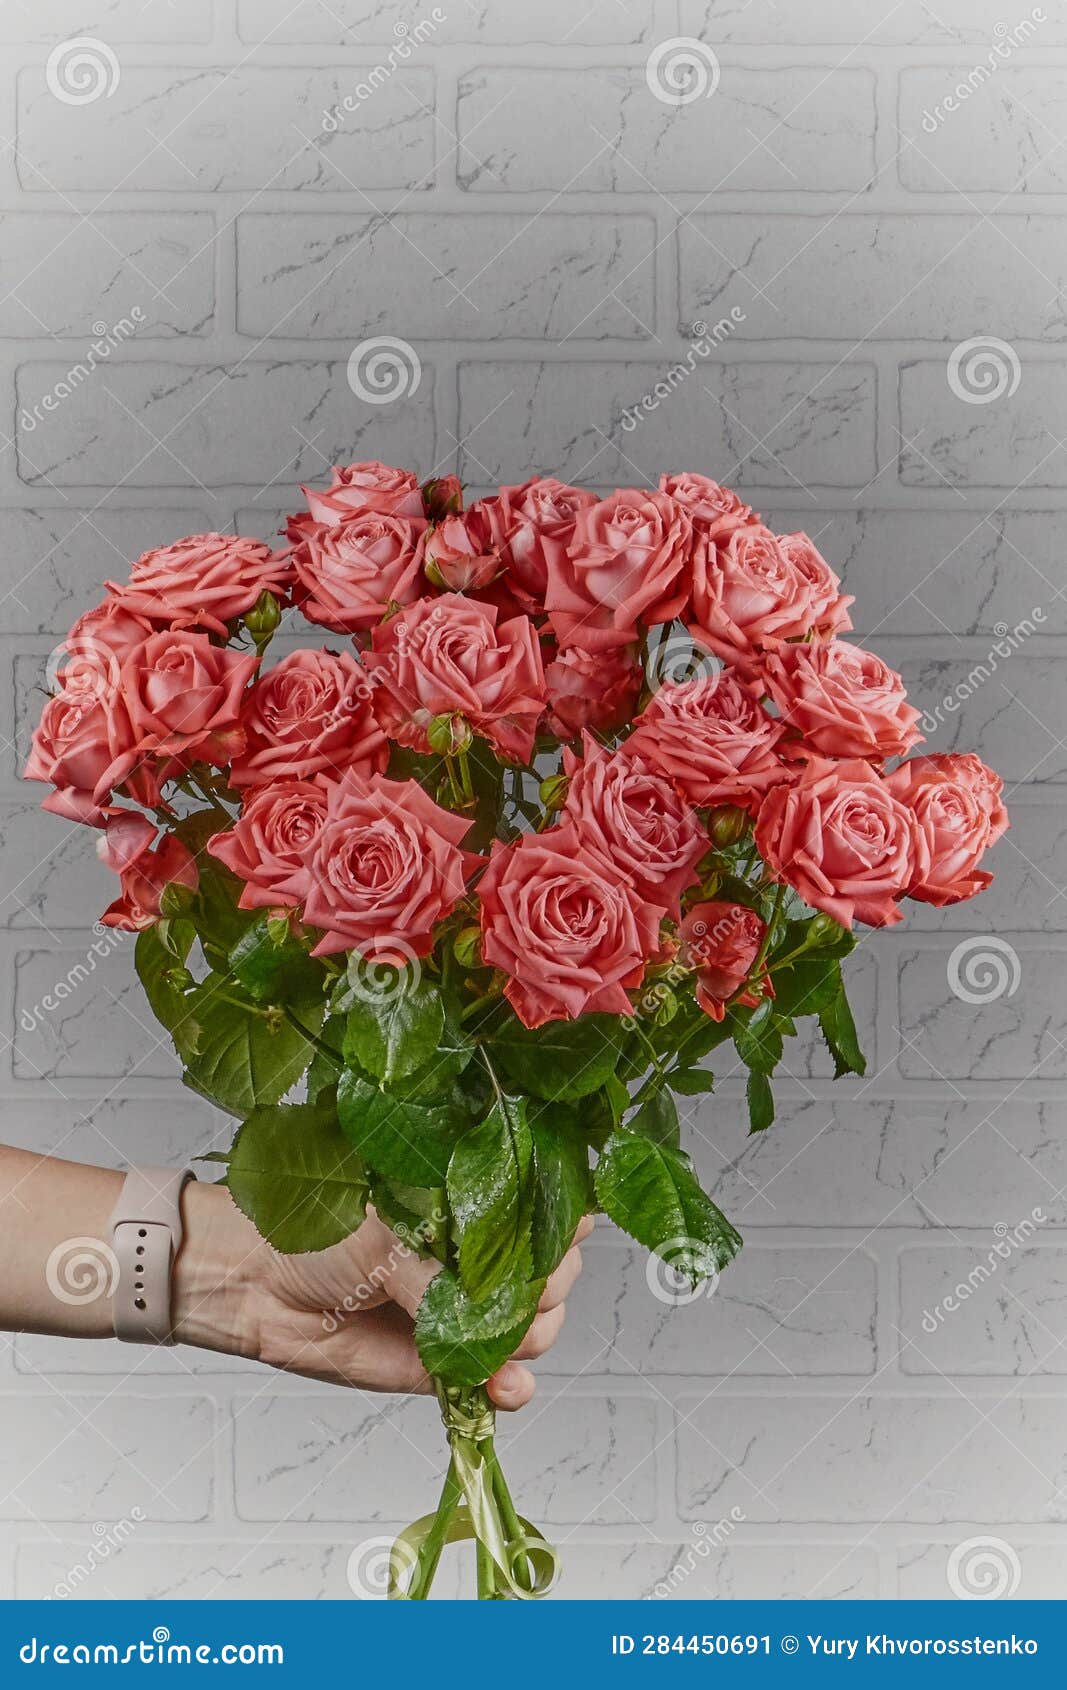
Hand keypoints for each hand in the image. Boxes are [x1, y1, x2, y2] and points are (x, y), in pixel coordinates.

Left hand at [173, 1181, 591, 1407]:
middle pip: (554, 1275)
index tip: (562, 1235)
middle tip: (521, 1289)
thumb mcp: (389, 1234)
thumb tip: (496, 1305)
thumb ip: (446, 1271)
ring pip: (536, 1330)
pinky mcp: (445, 1363)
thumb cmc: (315, 1226)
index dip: (563, 1226)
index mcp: (471, 1200)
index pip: (547, 1210)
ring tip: (501, 1336)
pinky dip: (511, 1388)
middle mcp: (476, 1256)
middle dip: (549, 1286)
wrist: (256, 1280)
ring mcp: (465, 1310)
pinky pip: (499, 1382)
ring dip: (531, 1338)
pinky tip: (504, 1385)